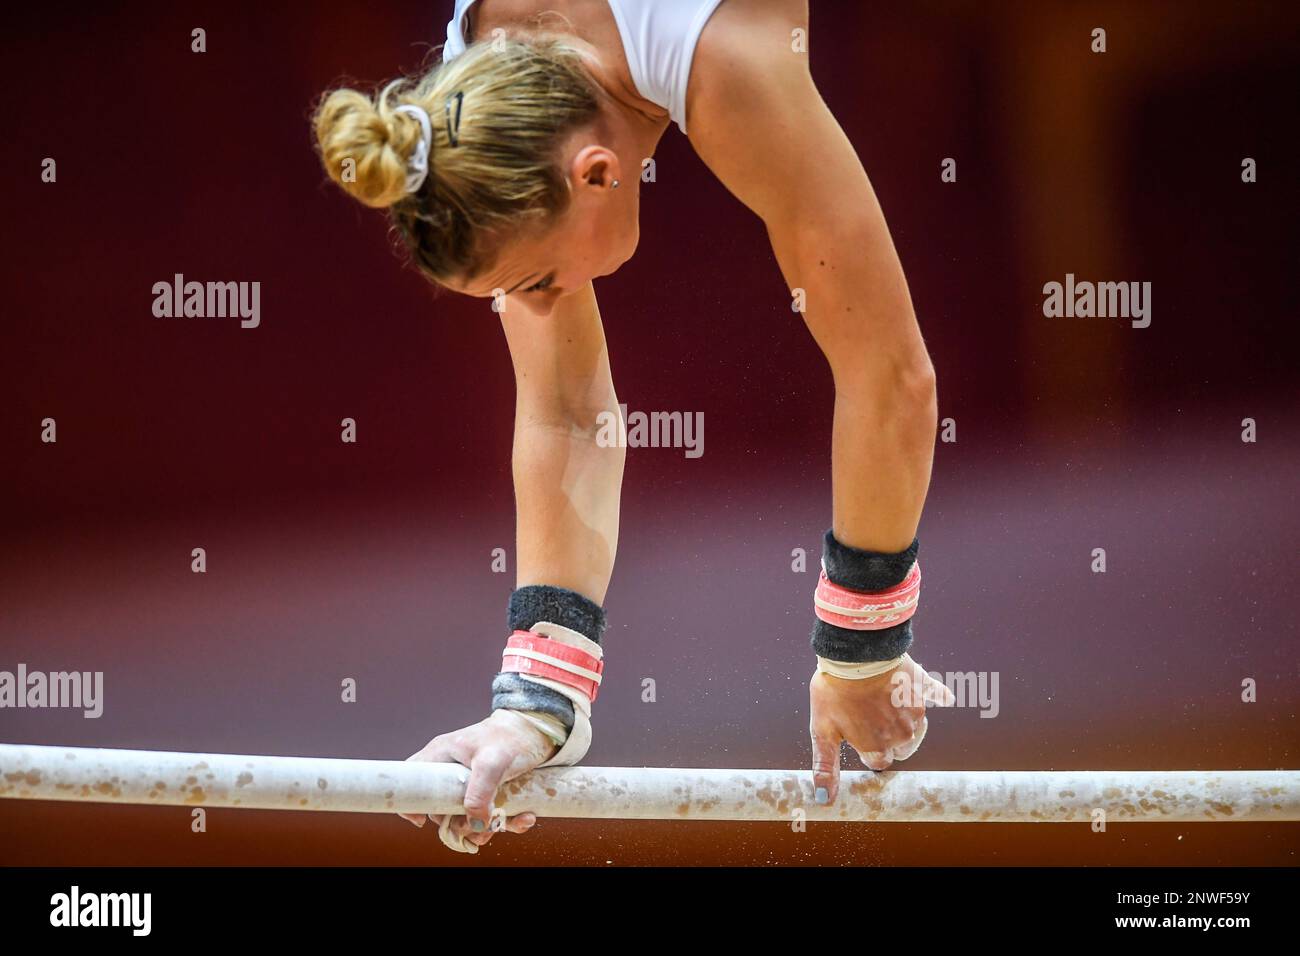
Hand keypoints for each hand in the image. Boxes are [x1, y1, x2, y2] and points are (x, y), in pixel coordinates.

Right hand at [400, 709, 557, 852]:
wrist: (540, 730)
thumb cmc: (511, 737)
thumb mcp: (492, 762)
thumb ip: (479, 792)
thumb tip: (473, 824)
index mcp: (442, 756)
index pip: (412, 779)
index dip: (411, 803)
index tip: (423, 822)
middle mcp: (451, 770)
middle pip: (441, 808)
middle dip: (460, 825)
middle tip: (482, 828)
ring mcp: (470, 782)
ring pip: (466, 817)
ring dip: (486, 828)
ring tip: (506, 823)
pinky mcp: (490, 790)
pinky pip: (490, 815)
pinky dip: (507, 822)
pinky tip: (526, 817)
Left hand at [809, 656, 953, 803]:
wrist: (854, 654)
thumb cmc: (834, 692)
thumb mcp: (822, 731)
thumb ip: (826, 765)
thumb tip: (825, 800)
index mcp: (877, 748)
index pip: (879, 761)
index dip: (867, 748)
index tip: (858, 734)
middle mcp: (901, 736)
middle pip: (899, 746)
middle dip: (886, 736)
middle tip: (868, 715)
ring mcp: (916, 714)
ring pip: (914, 725)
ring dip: (902, 717)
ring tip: (883, 699)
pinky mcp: (923, 690)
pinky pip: (936, 696)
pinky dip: (938, 697)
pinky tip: (944, 697)